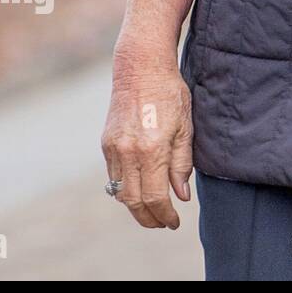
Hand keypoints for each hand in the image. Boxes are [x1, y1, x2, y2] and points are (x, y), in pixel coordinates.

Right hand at [101, 42, 193, 228]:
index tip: (174, 222)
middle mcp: (128, 152)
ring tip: (152, 210)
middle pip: (134, 201)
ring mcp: (113, 149)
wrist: (141, 69)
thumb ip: (182, 163)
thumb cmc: (170, 94)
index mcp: (152, 149)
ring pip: (121, 192)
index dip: (165, 215)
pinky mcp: (106, 144)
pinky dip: (125, 188)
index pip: (156, 197)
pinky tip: (140, 189)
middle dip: (148, 218)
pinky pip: (114, 176)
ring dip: (135, 206)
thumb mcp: (186, 127)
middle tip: (163, 223)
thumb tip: (181, 196)